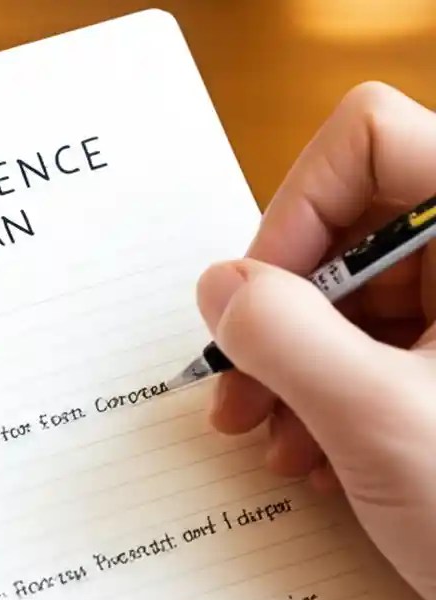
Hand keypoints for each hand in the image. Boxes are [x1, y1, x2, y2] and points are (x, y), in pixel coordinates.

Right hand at [197, 82, 435, 599]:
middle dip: (282, 313)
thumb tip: (220, 287)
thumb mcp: (378, 420)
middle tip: (239, 387)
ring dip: (297, 367)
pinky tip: (322, 455)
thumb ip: (283, 336)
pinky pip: (383, 345)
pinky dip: (335, 394)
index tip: (258, 294)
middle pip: (355, 226)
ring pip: (359, 294)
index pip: (371, 141)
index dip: (298, 207)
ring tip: (275, 439)